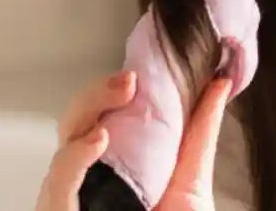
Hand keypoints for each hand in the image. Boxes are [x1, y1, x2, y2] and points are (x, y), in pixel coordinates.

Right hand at [34, 70, 233, 210]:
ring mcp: (72, 201)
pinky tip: (98, 140)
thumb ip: (200, 133)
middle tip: (129, 81)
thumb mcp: (193, 183)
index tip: (138, 76)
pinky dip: (75, 157)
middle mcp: (87, 183)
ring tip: (120, 97)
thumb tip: (218, 85)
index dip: (110, 93)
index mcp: (115, 169)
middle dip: (97, 94)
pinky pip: (58, 184)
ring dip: (87, 113)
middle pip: (74, 125)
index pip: (99, 119)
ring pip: (62, 146)